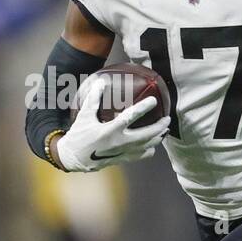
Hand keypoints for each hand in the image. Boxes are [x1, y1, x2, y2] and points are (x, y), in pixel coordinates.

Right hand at [55, 76, 170, 172]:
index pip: (130, 117)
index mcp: (110, 131)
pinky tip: (152, 144)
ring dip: (158, 138)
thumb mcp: (84, 116)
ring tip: (165, 130)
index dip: (143, 108)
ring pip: (148, 146)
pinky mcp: (123, 159)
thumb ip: (93, 99)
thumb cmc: (78, 135)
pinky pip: (142, 155)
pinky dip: (150, 149)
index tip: (154, 100)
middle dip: (160, 126)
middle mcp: (119, 142)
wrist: (74, 158)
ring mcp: (123, 152)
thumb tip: (101, 81)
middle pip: (147, 135)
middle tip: (167, 118)